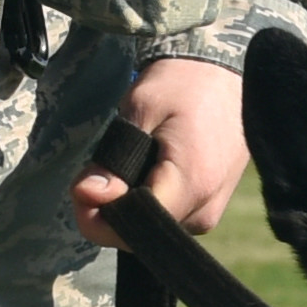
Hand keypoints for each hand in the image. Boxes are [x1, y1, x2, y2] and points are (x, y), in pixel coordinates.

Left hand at [78, 55, 246, 241]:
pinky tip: (148, 168)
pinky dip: (148, 199)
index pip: (134, 229)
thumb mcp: (140, 110)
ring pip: (152, 228)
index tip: (82, 187)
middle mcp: (207, 208)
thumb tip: (88, 196)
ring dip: (128, 204)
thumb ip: (112, 159)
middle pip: (141, 234)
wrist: (224, 72)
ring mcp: (212, 210)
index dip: (97, 217)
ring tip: (129, 161)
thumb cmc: (183, 83)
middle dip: (109, 210)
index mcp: (193, 184)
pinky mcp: (211, 205)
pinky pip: (169, 216)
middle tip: (98, 169)